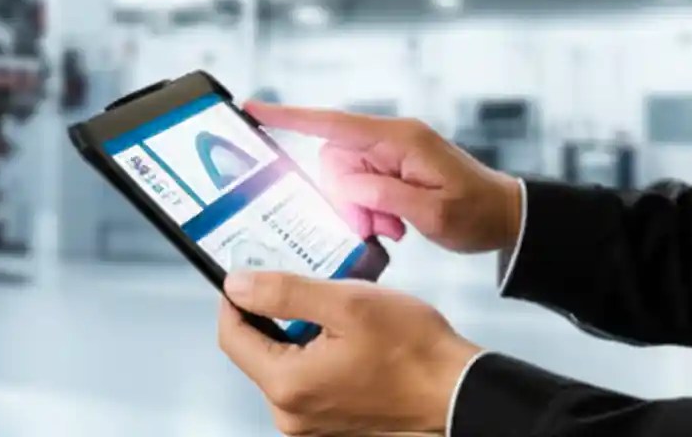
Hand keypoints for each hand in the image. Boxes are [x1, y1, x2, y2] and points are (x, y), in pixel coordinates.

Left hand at [219, 271, 480, 435]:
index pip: (232, 335)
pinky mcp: (330, 420)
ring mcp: (310, 421)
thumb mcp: (345, 303)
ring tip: (331, 304)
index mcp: (287, 385)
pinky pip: (306, 376)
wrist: (459, 390)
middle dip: (272, 311)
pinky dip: (315, 349)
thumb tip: (235, 285)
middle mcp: (291, 412)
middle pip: (255, 349)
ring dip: (297, 329)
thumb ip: (283, 292)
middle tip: (299, 280)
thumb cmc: (413, 349)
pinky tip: (343, 330)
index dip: (234, 298)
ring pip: (282, 361)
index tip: (246, 271)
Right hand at [246, 102, 522, 253]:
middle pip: (333, 161)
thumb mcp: (433, 212)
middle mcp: (389, 139)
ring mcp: (389, 153)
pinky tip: (393, 225)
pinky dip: (367, 210)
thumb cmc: (477, 213)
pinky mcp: (390, 168)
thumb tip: (345, 185)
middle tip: (377, 226)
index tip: (252, 110)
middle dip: (344, 198)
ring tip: (392, 228)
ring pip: (342, 179)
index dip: (289, 117)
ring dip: (358, 209)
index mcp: (399, 138)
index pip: (332, 124)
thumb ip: (384, 196)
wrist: (506, 218)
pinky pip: (358, 187)